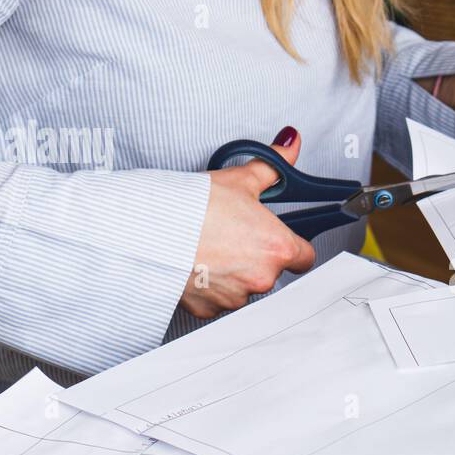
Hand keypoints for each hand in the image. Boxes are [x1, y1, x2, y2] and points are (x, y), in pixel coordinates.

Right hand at [180, 128, 315, 319]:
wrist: (150, 228)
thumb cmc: (193, 207)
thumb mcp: (239, 180)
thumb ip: (272, 167)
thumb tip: (289, 146)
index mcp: (277, 248)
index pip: (305, 257)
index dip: (293, 247)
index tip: (279, 239)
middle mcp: (261, 277)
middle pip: (271, 272)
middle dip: (255, 257)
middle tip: (233, 236)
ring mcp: (235, 297)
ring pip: (243, 287)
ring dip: (232, 272)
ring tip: (211, 247)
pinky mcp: (209, 309)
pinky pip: (217, 299)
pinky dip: (209, 285)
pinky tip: (197, 263)